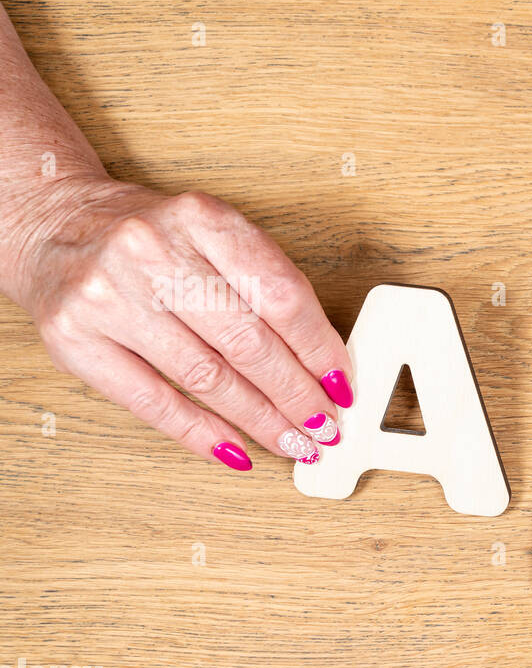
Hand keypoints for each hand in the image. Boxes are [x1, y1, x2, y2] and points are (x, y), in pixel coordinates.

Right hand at [13, 179, 352, 469]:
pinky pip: (154, 403)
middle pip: (248, 342)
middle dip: (297, 395)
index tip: (341, 384)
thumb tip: (319, 362)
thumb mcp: (212, 234)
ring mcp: (108, 297)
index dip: (319, 349)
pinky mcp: (76, 341)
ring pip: (207, 378)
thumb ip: (263, 284)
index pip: (280, 295)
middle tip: (324, 425)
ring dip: (261, 421)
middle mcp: (151, 251)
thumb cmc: (149, 237)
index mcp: (200, 217)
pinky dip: (203, 434)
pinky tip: (237, 450)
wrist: (54, 224)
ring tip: (294, 442)